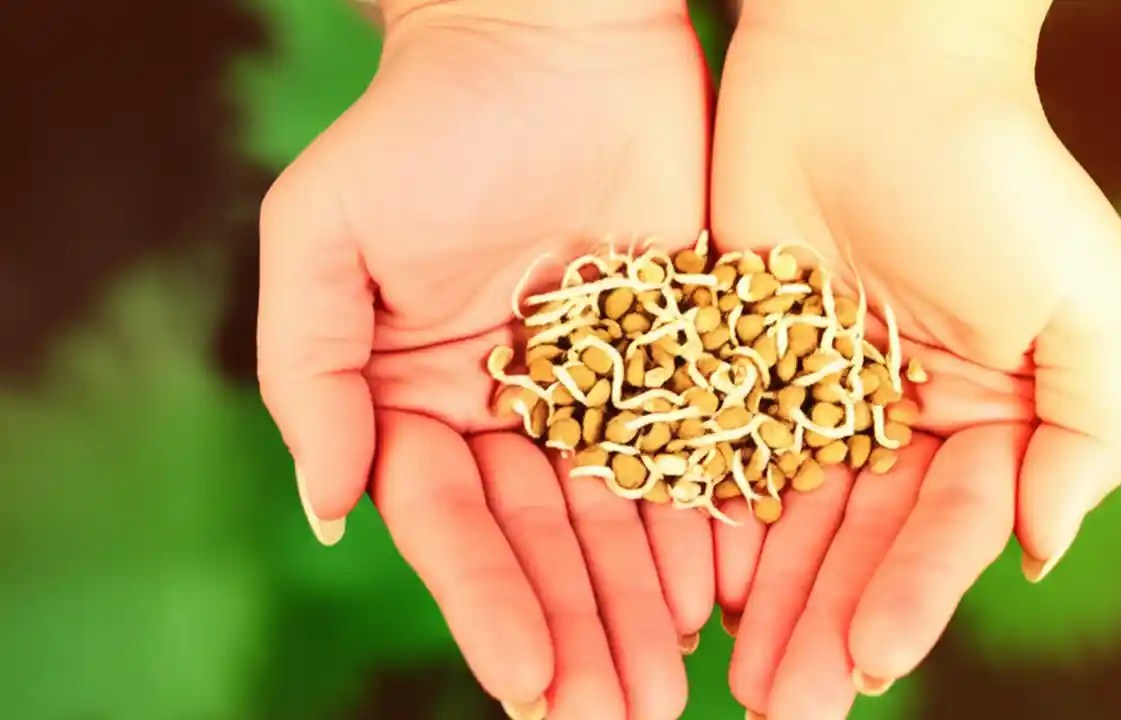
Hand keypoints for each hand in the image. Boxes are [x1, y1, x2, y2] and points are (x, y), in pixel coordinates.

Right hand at [256, 3, 712, 716]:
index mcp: (425, 399)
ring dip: (649, 604)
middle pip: (547, 543)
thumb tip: (330, 511)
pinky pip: (701, 451)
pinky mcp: (684, 353)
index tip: (529, 685)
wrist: (550, 38)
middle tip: (621, 718)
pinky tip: (732, 589)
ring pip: (626, 517)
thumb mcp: (324, 236)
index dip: (490, 606)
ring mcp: (604, 389)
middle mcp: (514, 411)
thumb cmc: (423, 125)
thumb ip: (311, 374)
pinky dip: (713, 520)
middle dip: (582, 632)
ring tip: (677, 685)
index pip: (454, 527)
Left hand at [709, 2, 1120, 716]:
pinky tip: (689, 582)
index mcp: (980, 413)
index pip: (943, 530)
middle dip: (824, 625)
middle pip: (855, 541)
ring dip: (762, 598)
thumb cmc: (993, 174)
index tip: (873, 664)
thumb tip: (1040, 553)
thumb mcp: (1089, 302)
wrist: (870, 64)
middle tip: (785, 710)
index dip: (909, 598)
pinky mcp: (733, 354)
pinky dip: (705, 516)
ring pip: (782, 513)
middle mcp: (893, 413)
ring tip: (737, 682)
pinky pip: (717, 449)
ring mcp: (809, 387)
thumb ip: (1089, 435)